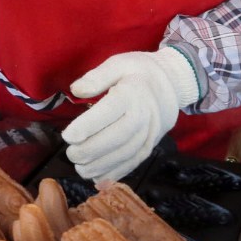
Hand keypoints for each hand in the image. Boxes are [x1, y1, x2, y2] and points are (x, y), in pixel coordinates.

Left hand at [61, 47, 200, 182]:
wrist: (173, 86)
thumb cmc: (140, 73)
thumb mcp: (119, 63)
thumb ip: (97, 77)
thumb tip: (76, 90)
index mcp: (133, 93)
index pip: (110, 111)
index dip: (87, 126)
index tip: (67, 136)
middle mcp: (144, 116)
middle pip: (118, 137)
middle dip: (91, 150)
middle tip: (70, 154)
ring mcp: (150, 134)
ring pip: (126, 154)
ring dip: (101, 165)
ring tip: (80, 168)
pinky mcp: (151, 146)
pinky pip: (134, 163)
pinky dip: (115, 173)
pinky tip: (97, 177)